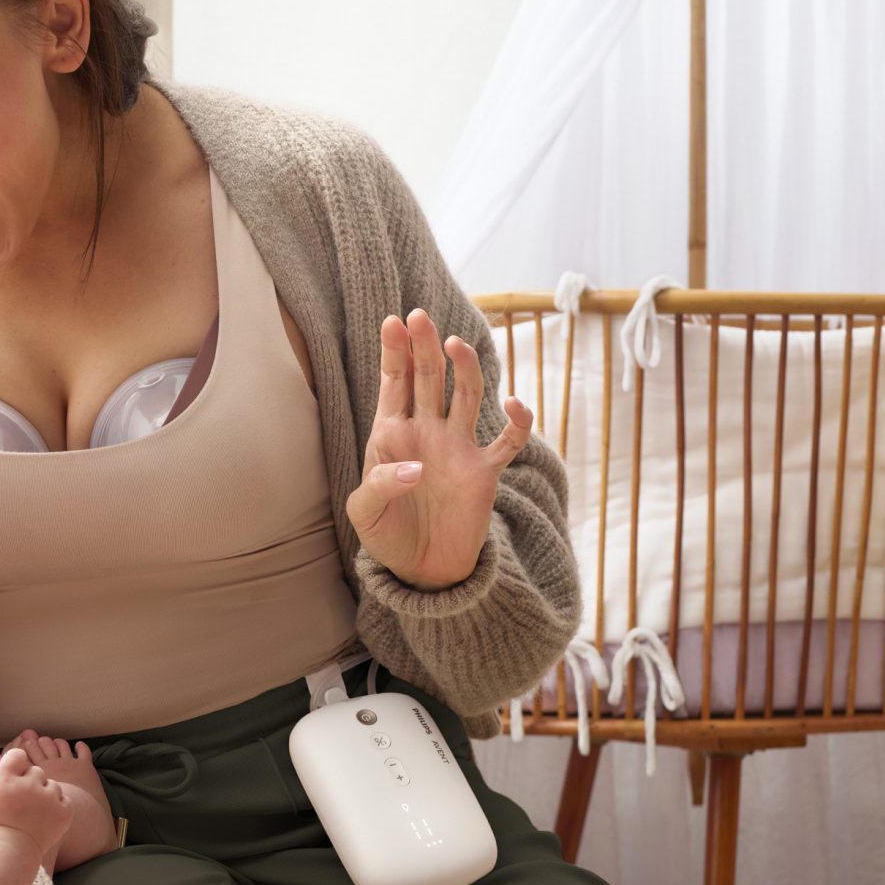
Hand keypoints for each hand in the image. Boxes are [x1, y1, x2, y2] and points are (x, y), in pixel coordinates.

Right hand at [0, 746, 73, 856]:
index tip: (14, 781)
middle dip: (31, 782)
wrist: (12, 850)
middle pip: (37, 771)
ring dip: (46, 794)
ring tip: (34, 812)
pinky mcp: (63, 812)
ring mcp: (48, 799)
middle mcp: (29, 786)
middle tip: (23, 802)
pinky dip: (58, 807)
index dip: (16, 766)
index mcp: (7, 780)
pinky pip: (64, 799)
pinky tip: (45, 818)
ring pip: (52, 784)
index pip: (18, 755)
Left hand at [347, 306, 536, 591]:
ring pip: (467, 395)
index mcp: (393, 434)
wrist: (421, 569)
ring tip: (455, 343)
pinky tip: (514, 402)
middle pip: (429, 378)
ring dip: (464, 368)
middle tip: (419, 315)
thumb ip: (381, 484)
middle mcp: (427, 431)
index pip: (395, 382)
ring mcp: (458, 447)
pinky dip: (517, 422)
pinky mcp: (484, 471)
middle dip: (424, 346)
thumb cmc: (387, 534)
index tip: (393, 321)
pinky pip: (508, 441)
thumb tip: (416, 467)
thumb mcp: (366, 513)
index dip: (394, 351)